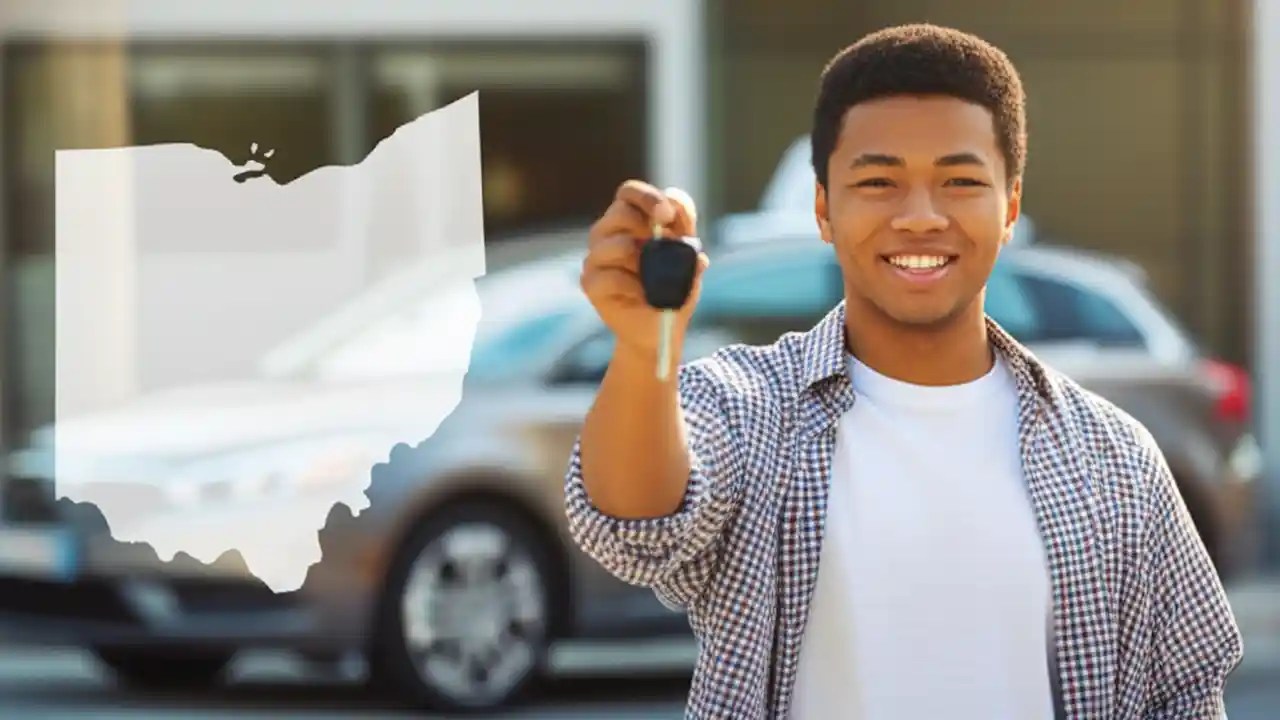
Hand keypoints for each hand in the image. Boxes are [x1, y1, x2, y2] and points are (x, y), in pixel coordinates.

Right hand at [581, 180, 708, 359]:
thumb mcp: (690, 261)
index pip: (629, 192)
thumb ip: (687, 236)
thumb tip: (680, 220)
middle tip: (665, 248)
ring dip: (642, 262)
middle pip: (620, 212)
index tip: (667, 216)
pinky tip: (644, 296)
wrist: (660, 330)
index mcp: (631, 220)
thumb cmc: (673, 290)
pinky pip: (609, 277)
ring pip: (615, 245)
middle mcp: (608, 233)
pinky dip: (632, 287)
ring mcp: (596, 257)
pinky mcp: (590, 282)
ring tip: (654, 279)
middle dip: (647, 228)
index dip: (649, 198)